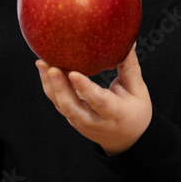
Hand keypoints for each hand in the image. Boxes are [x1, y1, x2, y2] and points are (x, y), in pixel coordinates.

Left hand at [35, 43, 151, 155]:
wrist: (127, 138)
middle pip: (72, 107)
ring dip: (50, 85)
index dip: (85, 88)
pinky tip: (44, 69)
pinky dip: (50, 87)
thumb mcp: (138, 91)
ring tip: (42, 63)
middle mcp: (95, 121)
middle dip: (59, 87)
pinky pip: (58, 103)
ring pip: (61, 105)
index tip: (73, 73)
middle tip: (51, 67)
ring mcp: (81, 122)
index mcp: (116, 114)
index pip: (99, 102)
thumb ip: (130, 68)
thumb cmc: (135, 111)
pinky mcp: (72, 119)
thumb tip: (129, 43)